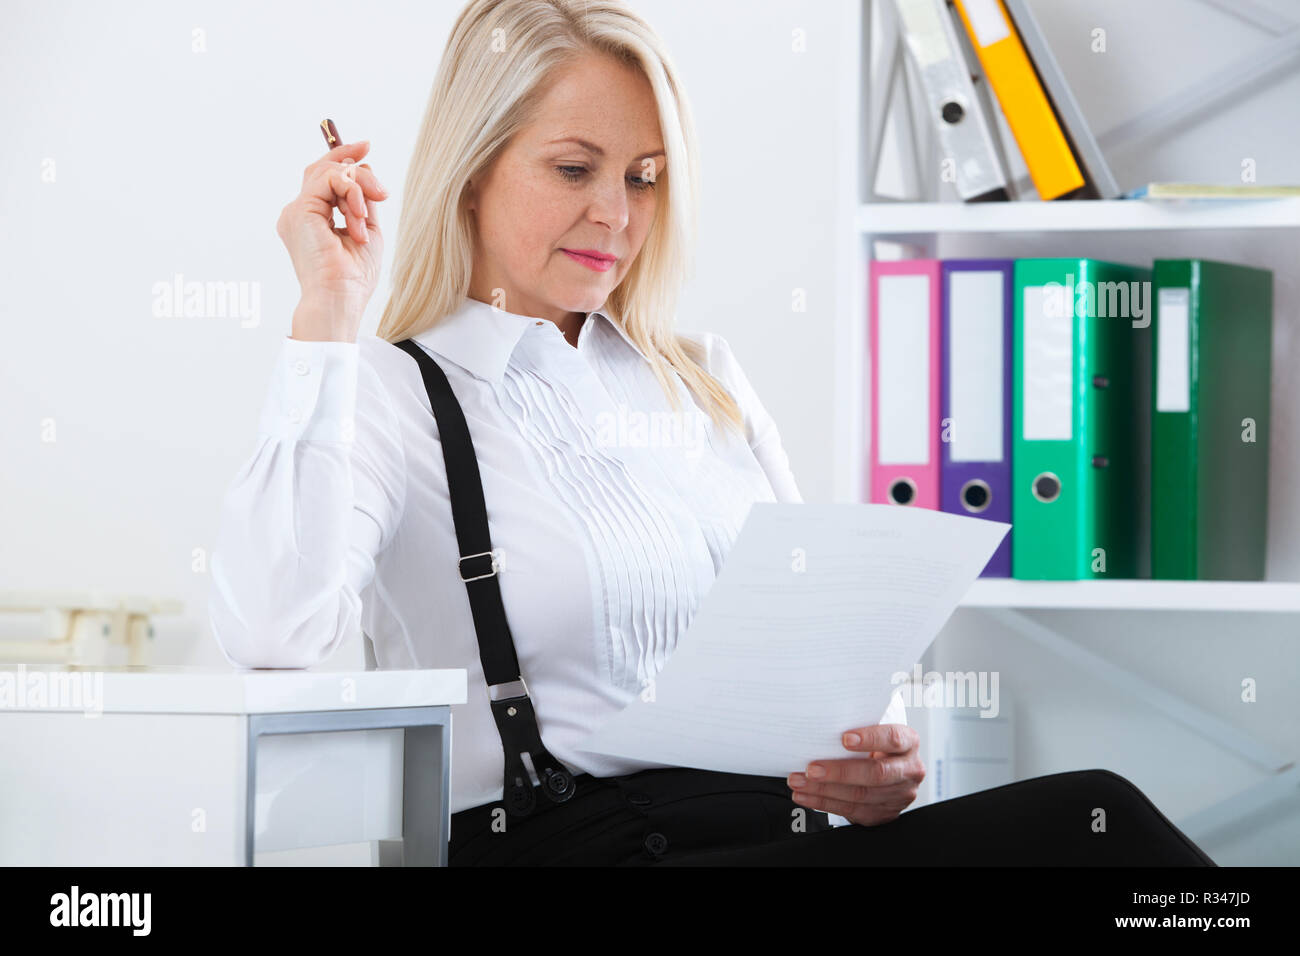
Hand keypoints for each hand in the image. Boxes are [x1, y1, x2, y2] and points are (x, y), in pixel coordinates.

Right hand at [276, 138, 388, 341]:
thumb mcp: (366, 230)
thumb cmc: (353, 276)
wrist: (339, 298)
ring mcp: (297, 211)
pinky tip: (358, 214)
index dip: (344, 158)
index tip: (366, 147)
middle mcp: (299, 213)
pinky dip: (351, 191)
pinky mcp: (301, 210)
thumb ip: (363, 201)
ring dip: (358, 187)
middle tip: (379, 186)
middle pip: (325, 169)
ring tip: (366, 216)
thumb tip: (366, 170)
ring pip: (329, 172)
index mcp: (312, 220)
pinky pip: (329, 180)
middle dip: (356, 169)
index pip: (324, 179)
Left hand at [786, 724, 923, 825]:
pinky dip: (824, 803)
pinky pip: (851, 811)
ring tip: (799, 782)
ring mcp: (899, 795)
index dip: (870, 738)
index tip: (844, 738)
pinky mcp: (884, 813)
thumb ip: (859, 726)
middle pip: (876, 774)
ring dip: (824, 790)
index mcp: (909, 742)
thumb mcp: (876, 731)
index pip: (893, 738)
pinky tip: (806, 796)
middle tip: (812, 768)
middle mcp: (909, 770)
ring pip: (860, 795)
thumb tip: (820, 723)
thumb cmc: (877, 744)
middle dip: (840, 772)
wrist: (892, 771)